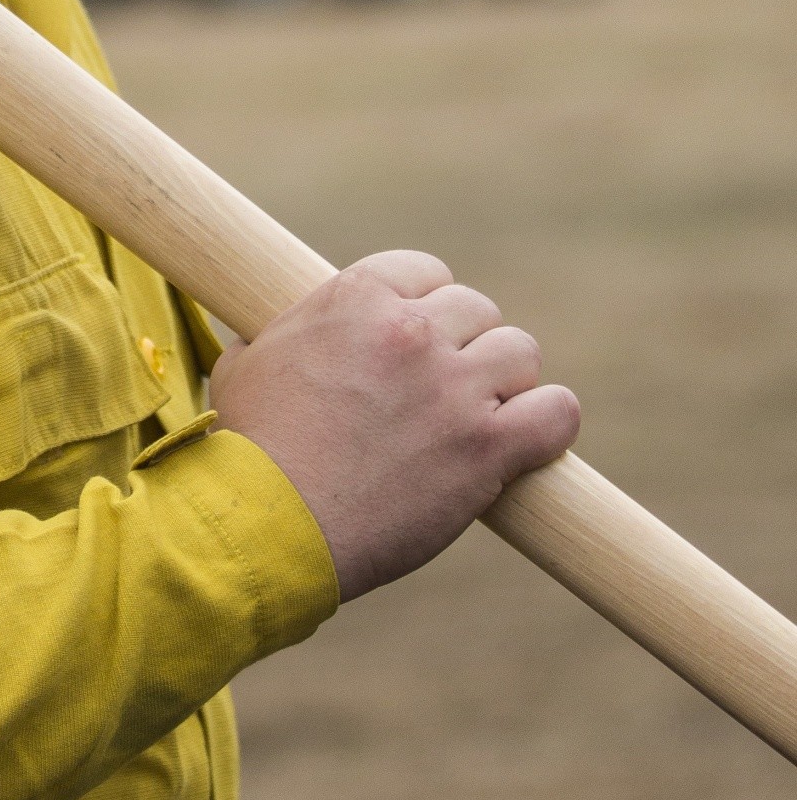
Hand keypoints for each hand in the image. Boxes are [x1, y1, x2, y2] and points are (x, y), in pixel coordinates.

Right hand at [207, 250, 579, 600]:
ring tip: (481, 415)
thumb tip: (265, 334)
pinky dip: (550, 422)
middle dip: (463, 345)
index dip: (425, 305)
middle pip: (476, 310)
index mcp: (354, 298)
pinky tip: (529, 438)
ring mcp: (453, 388)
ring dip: (506, 380)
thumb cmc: (247, 453)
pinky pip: (557, 413)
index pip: (424, 271)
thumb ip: (272, 337)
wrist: (266, 529)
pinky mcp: (486, 447)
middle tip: (443, 388)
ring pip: (520, 351)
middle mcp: (411, 331)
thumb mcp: (242, 369)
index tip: (418, 337)